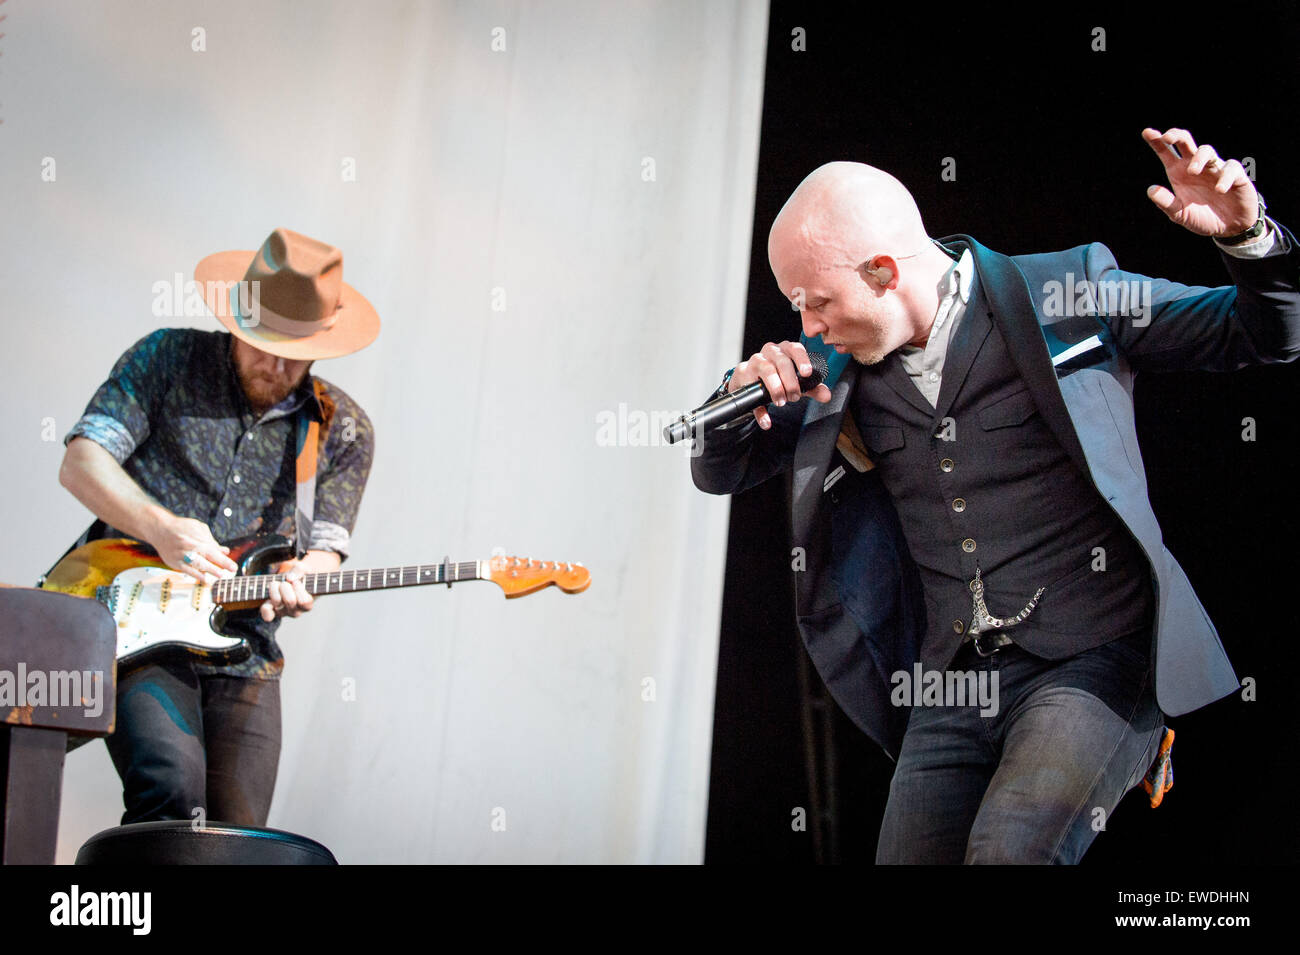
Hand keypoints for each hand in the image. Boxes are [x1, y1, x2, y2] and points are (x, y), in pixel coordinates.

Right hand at [151, 516, 237, 581]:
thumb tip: (224, 551)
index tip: (234, 567)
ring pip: (197, 565)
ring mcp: (181, 555)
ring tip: (219, 576)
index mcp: (197, 539)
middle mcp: (190, 548)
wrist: (159, 529)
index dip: (225, 560)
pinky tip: (204, 578)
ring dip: (210, 571)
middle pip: (208, 558)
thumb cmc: (181, 527)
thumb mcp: (199, 528)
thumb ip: (211, 540)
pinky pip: (186, 570)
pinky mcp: (174, 562)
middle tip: (231, 571)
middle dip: (220, 566)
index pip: (215, 551)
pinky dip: (196, 575)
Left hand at [259, 560, 313, 621]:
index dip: (299, 589)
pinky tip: (267, 600)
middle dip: (286, 586)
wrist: (290, 581)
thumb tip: (289, 578)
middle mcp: (295, 611)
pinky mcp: (272, 611)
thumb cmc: (299, 576)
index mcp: (306, 604)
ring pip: (277, 601)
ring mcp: (283, 612)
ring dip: (275, 588)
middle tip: (285, 582)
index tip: (296, 582)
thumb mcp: (303, 569)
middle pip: (290, 600)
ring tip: (277, 584)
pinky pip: (267, 614)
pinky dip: (266, 608)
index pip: (304, 601)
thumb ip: (299, 571)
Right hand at [727, 341, 832, 429]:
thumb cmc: (777, 376)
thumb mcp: (796, 381)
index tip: (807, 372)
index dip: (802, 359)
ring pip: (766, 370)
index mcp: (785, 349)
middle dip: (790, 381)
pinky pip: (751, 392)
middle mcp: (770, 352)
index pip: (795, 348)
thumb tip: (826, 395)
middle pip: (781, 361)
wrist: (750, 380)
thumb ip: (812, 387)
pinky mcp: (743, 375)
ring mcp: (755, 362)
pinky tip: (766, 421)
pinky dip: (759, 410)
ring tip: (781, 402)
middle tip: (795, 396)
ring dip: (775, 388)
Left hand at [1142, 127, 1259, 237]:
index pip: (1167, 153)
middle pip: (1186, 142)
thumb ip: (1166, 203)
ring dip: (1199, 158)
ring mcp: (1216, 168)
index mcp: (1179, 173)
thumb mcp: (1180, 214)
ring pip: (1207, 150)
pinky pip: (1230, 168)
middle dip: (1176, 136)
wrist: (1229, 229)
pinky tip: (1220, 190)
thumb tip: (1151, 189)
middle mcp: (1196, 166)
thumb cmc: (1202, 218)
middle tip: (1168, 138)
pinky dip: (1225, 177)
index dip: (1157, 141)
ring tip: (1192, 172)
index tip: (1146, 132)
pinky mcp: (1236, 175)